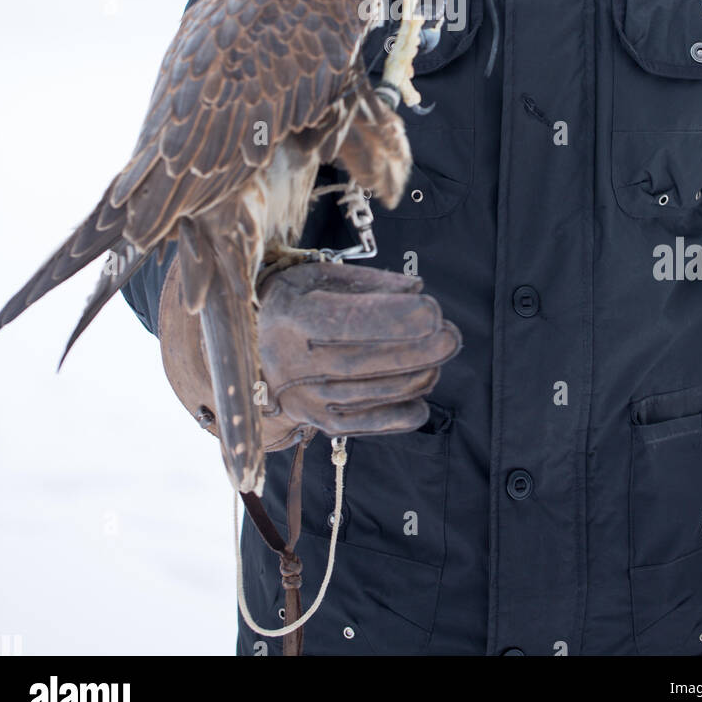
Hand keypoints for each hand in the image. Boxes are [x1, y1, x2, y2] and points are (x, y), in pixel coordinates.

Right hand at [252, 257, 461, 446]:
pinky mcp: (321, 423)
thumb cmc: (295, 302)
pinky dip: (407, 410)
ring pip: (376, 393)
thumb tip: (415, 290)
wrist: (250, 350)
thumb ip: (369, 282)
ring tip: (436, 352)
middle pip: (367, 362)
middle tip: (450, 335)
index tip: (432, 309)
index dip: (394, 318)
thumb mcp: (320, 277)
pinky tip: (422, 388)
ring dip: (419, 374)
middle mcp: (293, 362)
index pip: (347, 322)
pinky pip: (375, 424)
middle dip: (419, 349)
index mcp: (290, 317)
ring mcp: (306, 398)